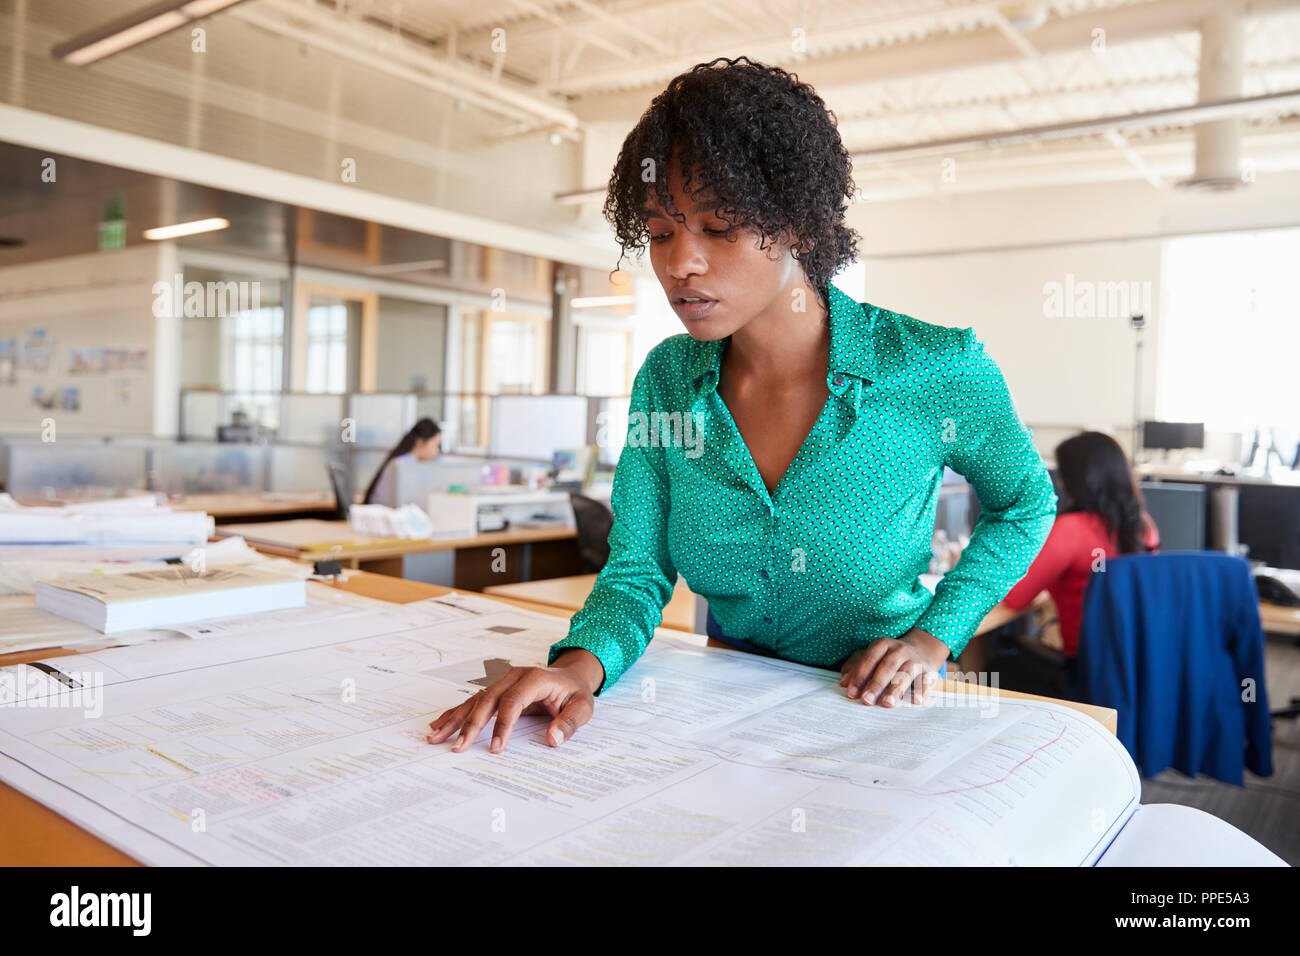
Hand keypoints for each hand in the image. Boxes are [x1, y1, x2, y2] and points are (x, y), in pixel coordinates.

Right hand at [426, 648, 603, 753]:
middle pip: (488, 700)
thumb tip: (553, 739)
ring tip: (436, 736)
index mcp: (534, 679)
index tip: (496, 749)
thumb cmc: (575, 693)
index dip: (503, 725)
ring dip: (456, 719)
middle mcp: (514, 677)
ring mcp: (502, 681)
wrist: (571, 675)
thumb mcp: (582, 708)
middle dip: (471, 725)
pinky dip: (457, 713)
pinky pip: (474, 701)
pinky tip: (440, 723)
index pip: (513, 702)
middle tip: (458, 747)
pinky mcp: (497, 689)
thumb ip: (569, 723)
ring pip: (475, 701)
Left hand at [839, 628, 948, 706]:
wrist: (922, 650)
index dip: (859, 676)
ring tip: (888, 703)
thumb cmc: (889, 658)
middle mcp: (900, 651)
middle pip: (887, 667)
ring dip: (896, 689)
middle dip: (876, 684)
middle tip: (866, 700)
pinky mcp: (929, 672)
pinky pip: (926, 681)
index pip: (869, 659)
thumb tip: (844, 683)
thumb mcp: (872, 657)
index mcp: (883, 645)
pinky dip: (922, 691)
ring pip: (906, 674)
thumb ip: (856, 668)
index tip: (851, 693)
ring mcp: (916, 661)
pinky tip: (916, 701)